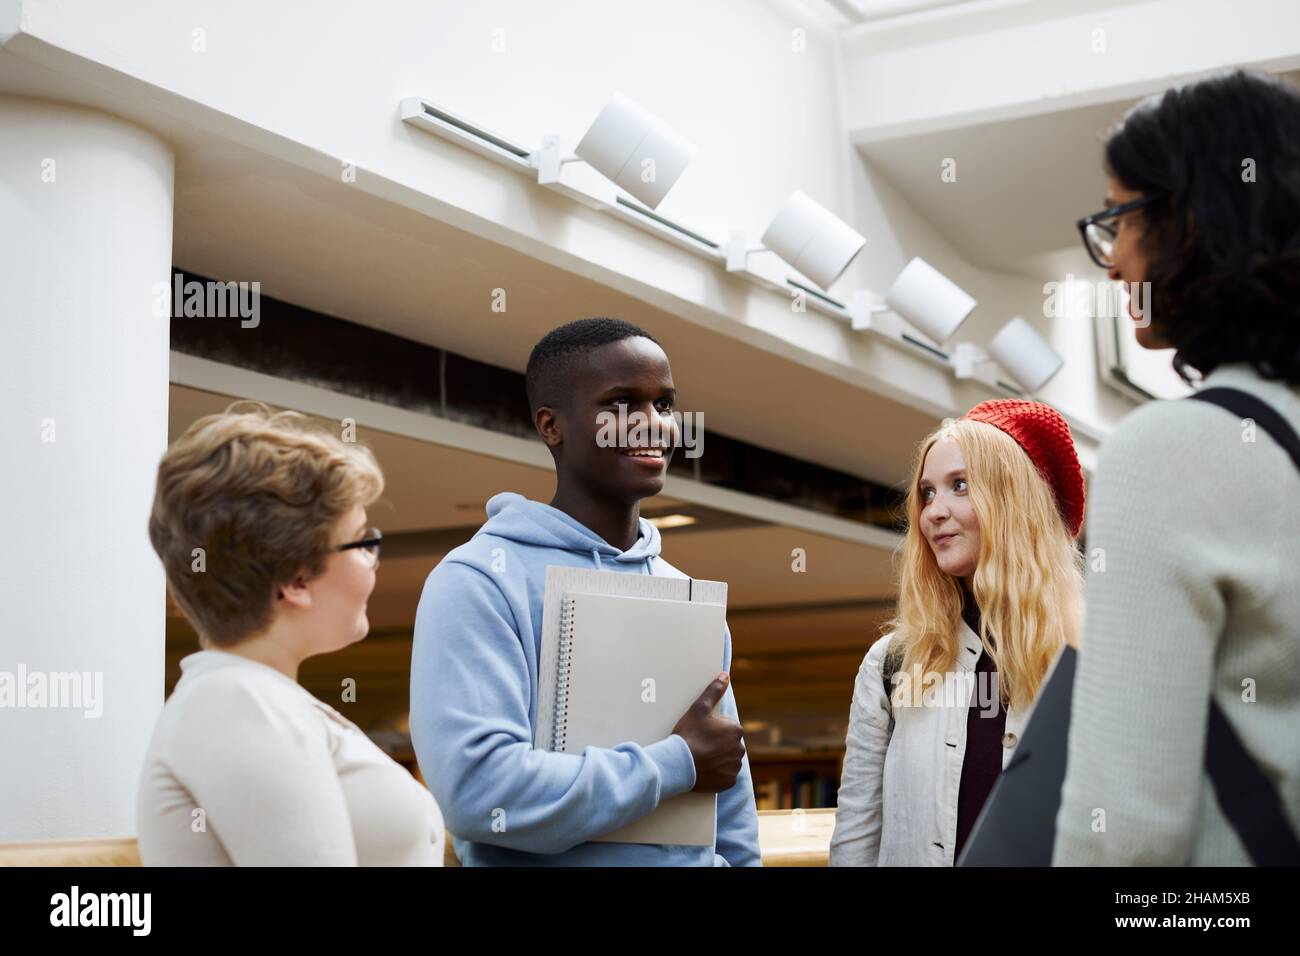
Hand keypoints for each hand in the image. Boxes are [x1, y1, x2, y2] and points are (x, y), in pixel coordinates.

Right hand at [671, 672, 744, 792]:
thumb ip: (714, 690)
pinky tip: (705, 770)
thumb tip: (725, 675)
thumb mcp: (699, 708)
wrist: (678, 763)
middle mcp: (740, 749)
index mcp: (736, 730)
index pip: (728, 728)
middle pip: (729, 744)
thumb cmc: (688, 734)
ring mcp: (734, 767)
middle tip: (699, 745)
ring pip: (728, 760)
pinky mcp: (728, 783)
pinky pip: (725, 776)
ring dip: (718, 759)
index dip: (713, 729)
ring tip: (701, 758)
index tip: (701, 732)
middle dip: (718, 744)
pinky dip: (717, 773)